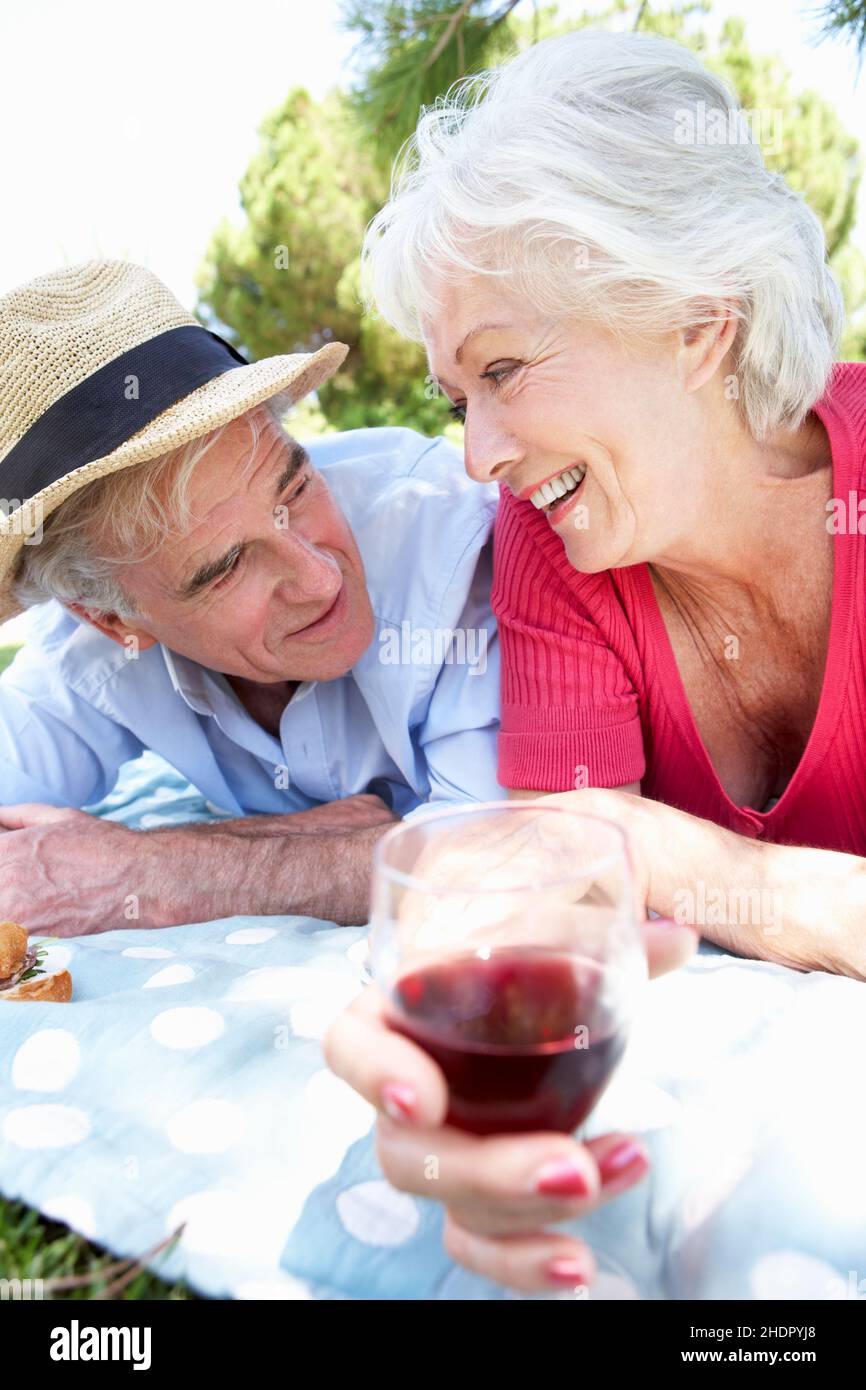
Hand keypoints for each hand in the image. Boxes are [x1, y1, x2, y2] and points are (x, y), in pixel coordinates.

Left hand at [0, 804, 151, 935]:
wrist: (137, 878)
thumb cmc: (103, 845)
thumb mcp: (61, 818)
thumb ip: (19, 815)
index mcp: (8, 846)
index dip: (4, 866)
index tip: (15, 874)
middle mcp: (5, 875)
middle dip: (8, 886)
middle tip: (36, 887)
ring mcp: (14, 905)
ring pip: (1, 909)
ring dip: (11, 907)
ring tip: (40, 901)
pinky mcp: (28, 931)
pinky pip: (8, 933)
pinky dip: (16, 929)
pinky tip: (41, 918)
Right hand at [324, 917, 697, 1293]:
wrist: (525, 996)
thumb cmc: (518, 959)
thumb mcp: (549, 936)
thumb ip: (599, 939)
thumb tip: (678, 939)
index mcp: (393, 1014)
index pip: (349, 1047)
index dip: (377, 1076)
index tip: (427, 1101)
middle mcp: (401, 1092)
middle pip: (409, 1155)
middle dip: (491, 1171)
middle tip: (571, 1166)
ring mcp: (435, 1155)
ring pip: (454, 1208)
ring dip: (532, 1213)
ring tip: (616, 1174)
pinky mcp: (472, 1197)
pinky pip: (480, 1244)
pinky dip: (523, 1264)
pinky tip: (580, 1267)